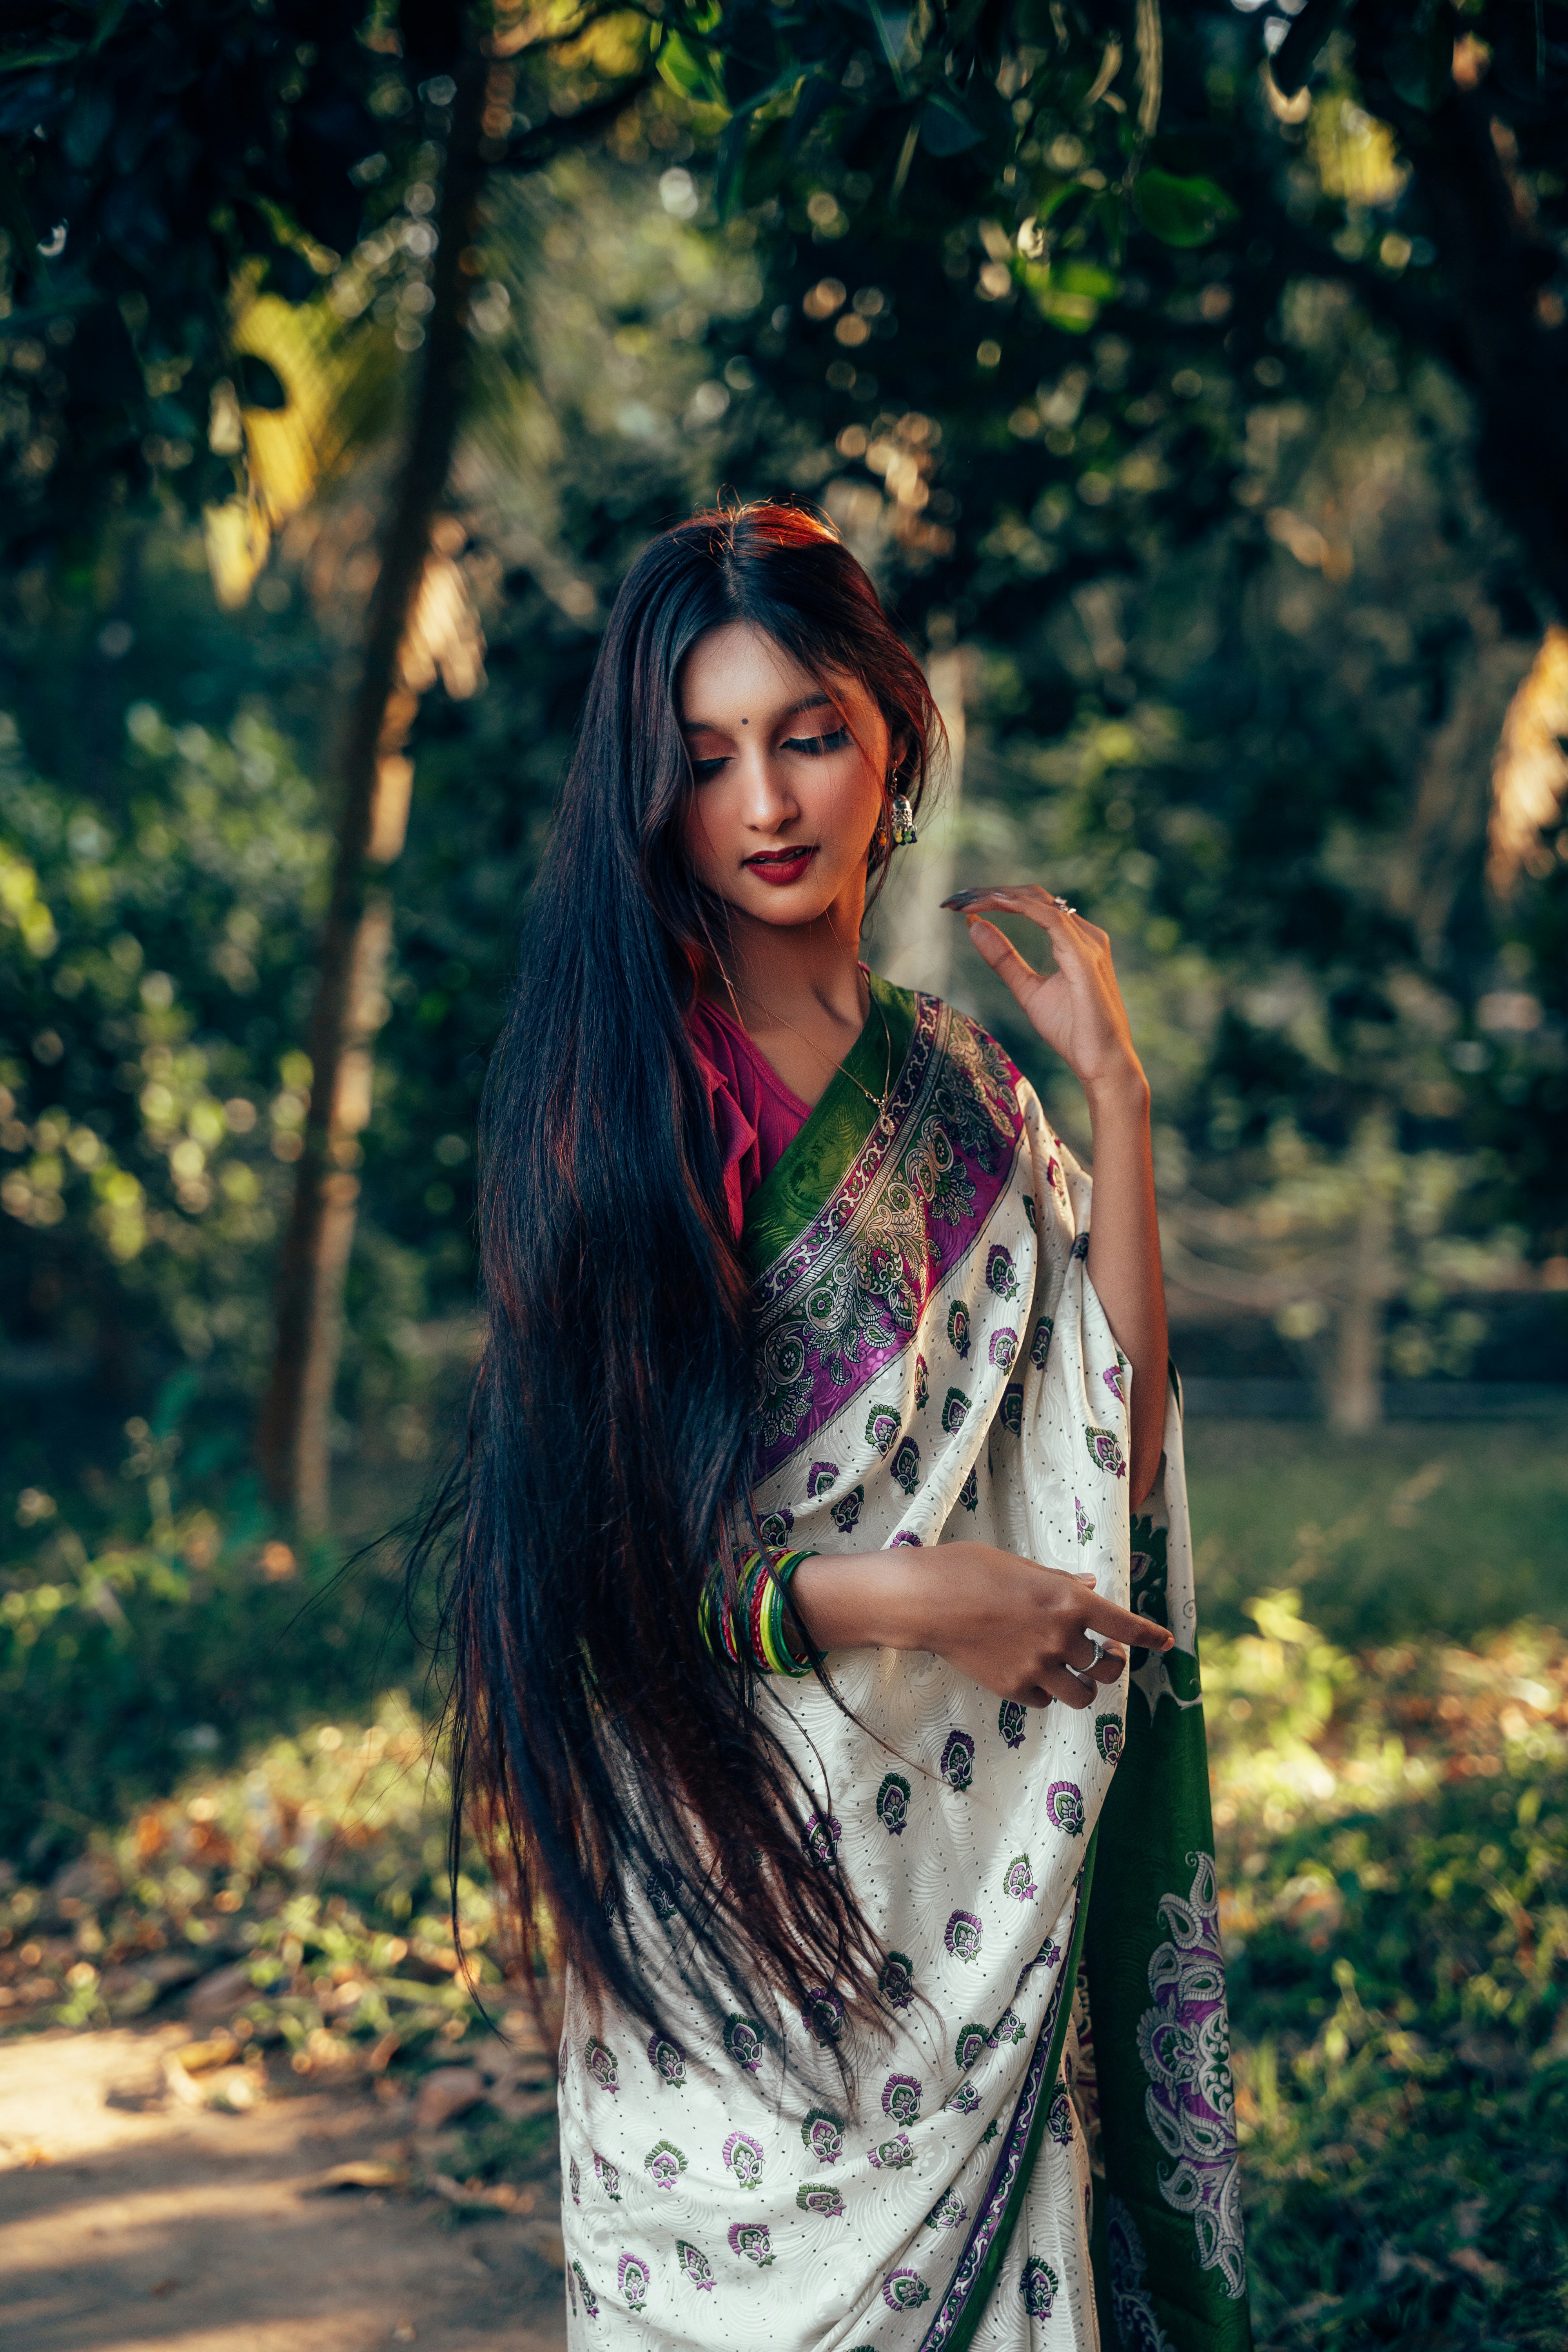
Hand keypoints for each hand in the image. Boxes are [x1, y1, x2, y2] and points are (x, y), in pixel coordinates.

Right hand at [791, 1543, 1172, 1708]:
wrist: (926, 1600)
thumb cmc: (971, 1570)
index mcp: (1067, 1601)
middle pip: (1106, 1667)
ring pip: (1081, 1695)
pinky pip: (1044, 1700)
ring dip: (1083, 1686)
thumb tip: (1089, 1588)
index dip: (1150, 1636)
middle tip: (1103, 1657)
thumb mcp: (1023, 1568)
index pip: (1125, 1625)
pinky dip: (1044, 1692)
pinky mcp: (1012, 1687)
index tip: (1167, 1642)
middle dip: (1110, 1664)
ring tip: (1072, 1675)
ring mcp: (1037, 1667)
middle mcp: (1059, 1637)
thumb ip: (1060, 1584)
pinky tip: (1030, 1674)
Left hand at [942, 884, 1143, 1102]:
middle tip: (956, 898)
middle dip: (992, 892)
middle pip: (1034, 896)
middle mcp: (1085, 935)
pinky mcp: (1085, 957)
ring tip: (967, 900)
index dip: (996, 898)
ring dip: (999, 897)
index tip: (961, 904)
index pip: (1034, 905)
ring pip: (1040, 902)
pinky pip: (1051, 920)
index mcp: (1076, 940)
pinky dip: (1021, 908)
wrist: (1103, 1063)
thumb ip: (1004, 960)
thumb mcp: (1028, 991)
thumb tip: (974, 927)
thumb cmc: (1073, 1031)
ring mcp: (1088, 943)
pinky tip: (995, 903)